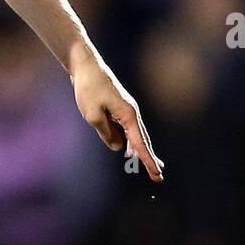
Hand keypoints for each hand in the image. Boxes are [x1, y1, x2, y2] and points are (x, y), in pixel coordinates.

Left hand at [70, 48, 163, 181]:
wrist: (87, 67)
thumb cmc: (89, 89)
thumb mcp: (92, 115)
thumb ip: (106, 133)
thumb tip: (118, 147)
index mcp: (128, 115)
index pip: (140, 143)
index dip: (148, 161)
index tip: (157, 175)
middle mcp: (131, 113)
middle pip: (143, 140)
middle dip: (150, 159)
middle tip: (158, 177)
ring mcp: (126, 110)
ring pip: (137, 135)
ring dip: (142, 151)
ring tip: (151, 167)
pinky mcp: (119, 108)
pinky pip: (128, 129)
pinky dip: (132, 141)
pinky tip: (130, 150)